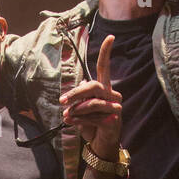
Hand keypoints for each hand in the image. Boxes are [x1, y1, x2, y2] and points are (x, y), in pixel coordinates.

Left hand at [59, 34, 121, 158]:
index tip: (111, 37)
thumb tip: (74, 93)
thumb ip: (78, 99)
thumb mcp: (81, 109)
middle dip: (76, 93)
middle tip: (62, 100)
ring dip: (77, 110)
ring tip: (66, 115)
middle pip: (94, 86)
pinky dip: (79, 120)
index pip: (105, 67)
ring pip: (92, 103)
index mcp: (104, 87)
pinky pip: (94, 116)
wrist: (100, 142)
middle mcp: (112, 93)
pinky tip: (69, 121)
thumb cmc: (90, 122)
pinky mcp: (114, 118)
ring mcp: (115, 105)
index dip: (107, 52)